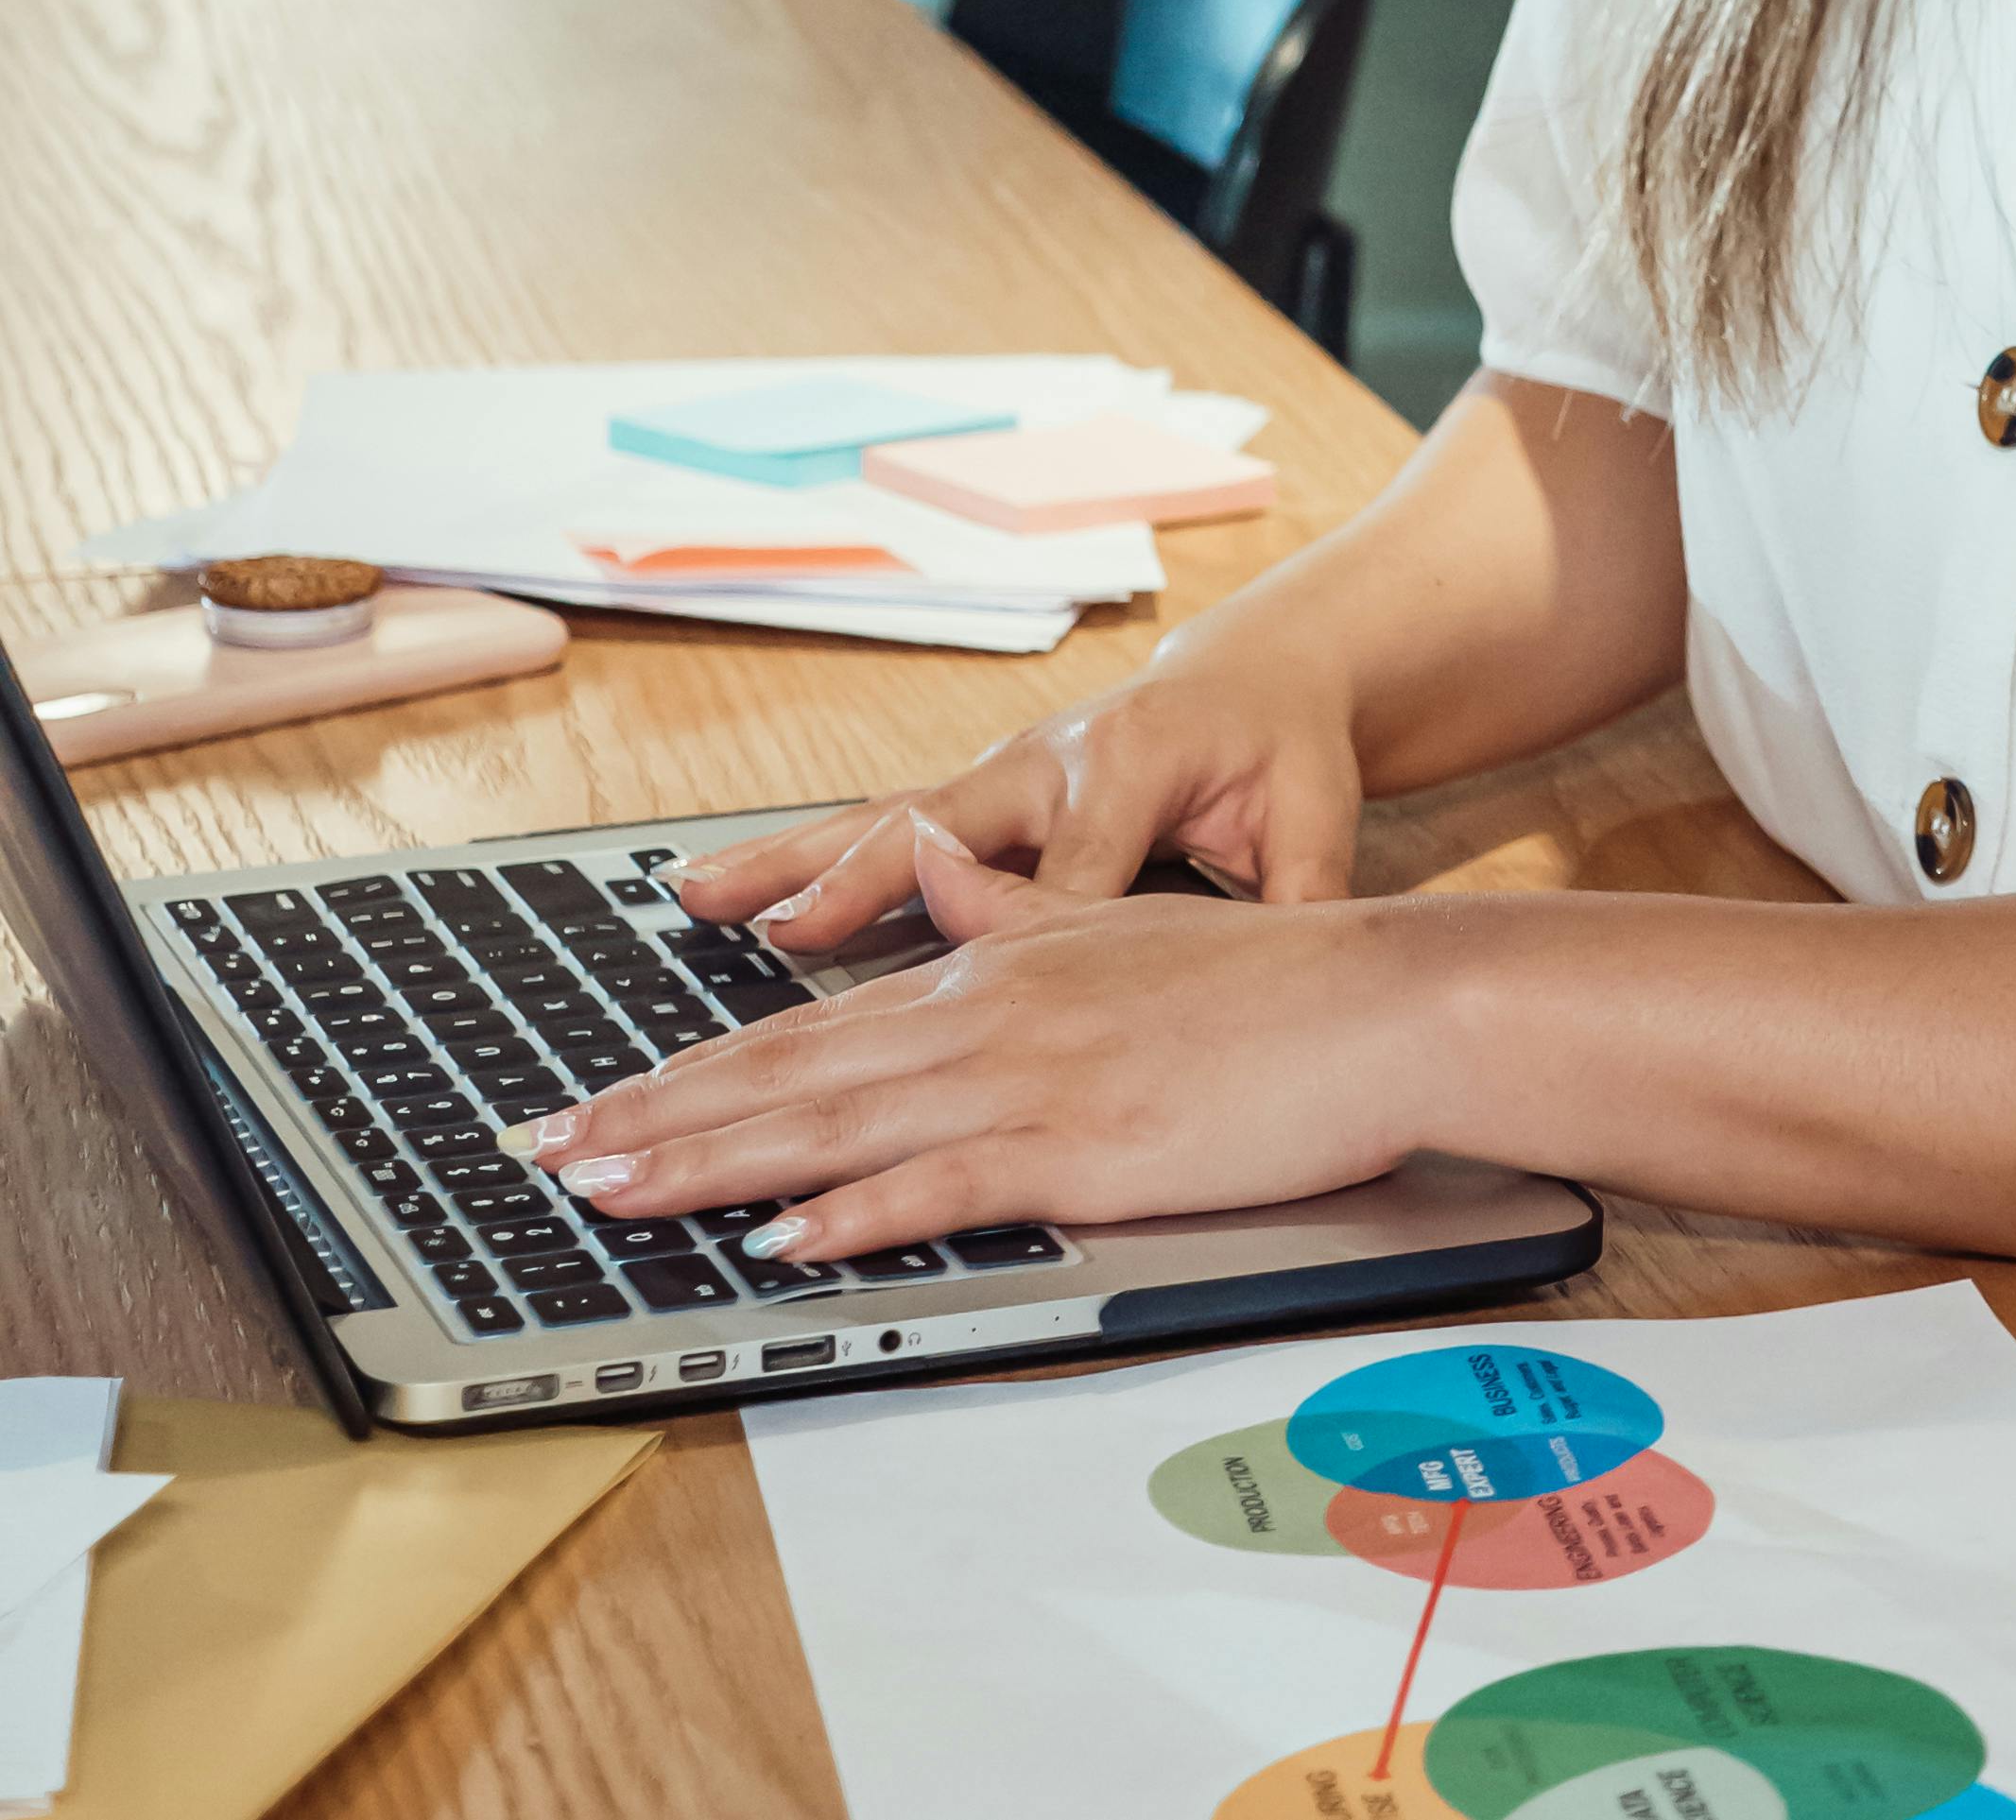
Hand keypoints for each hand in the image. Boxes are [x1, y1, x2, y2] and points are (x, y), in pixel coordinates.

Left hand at [516, 822, 1441, 1259]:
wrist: (1377, 998)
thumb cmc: (1267, 982)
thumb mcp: (1119, 930)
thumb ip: (1010, 906)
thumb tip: (925, 865)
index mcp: (992, 971)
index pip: (810, 1028)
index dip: (690, 1071)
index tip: (596, 1102)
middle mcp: (989, 1013)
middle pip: (792, 1072)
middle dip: (656, 1118)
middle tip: (544, 1153)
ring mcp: (1031, 1078)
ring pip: (838, 1122)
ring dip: (712, 1161)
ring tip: (609, 1191)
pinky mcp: (1083, 1145)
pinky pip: (947, 1182)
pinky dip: (858, 1212)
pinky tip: (787, 1243)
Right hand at [668, 604, 1366, 951]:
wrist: (1258, 676)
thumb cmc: (1284, 754)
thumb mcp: (1314, 818)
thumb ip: (1298, 895)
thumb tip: (1301, 967)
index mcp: (1136, 768)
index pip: (1075, 866)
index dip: (1028, 929)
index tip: (973, 995)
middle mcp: (1048, 765)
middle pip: (939, 829)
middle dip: (855, 881)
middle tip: (779, 930)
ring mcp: (1001, 779)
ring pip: (881, 822)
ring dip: (789, 863)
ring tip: (697, 896)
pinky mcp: (976, 801)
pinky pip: (874, 832)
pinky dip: (795, 863)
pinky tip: (721, 894)